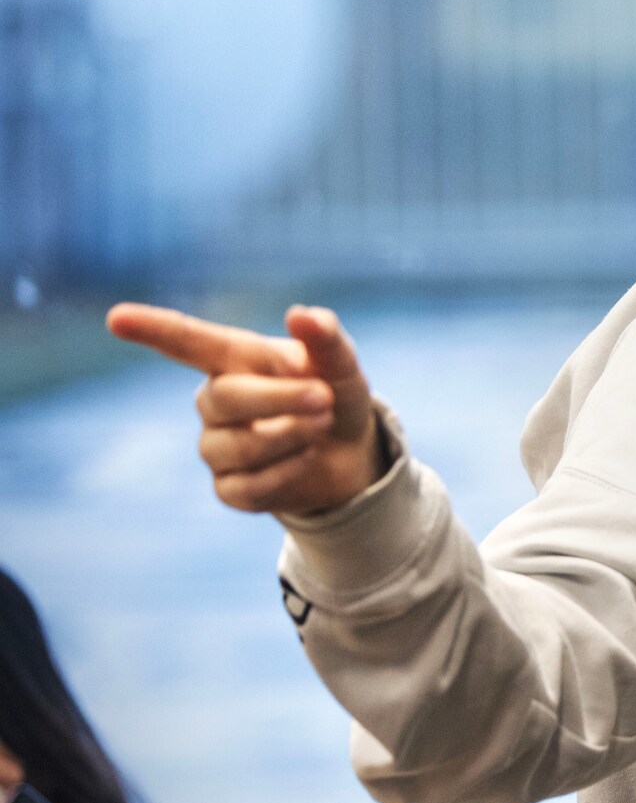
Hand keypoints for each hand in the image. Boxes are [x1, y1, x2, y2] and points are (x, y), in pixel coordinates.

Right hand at [106, 303, 383, 516]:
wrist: (351, 453)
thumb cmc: (336, 394)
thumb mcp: (340, 364)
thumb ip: (325, 338)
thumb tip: (300, 315)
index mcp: (236, 360)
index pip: (187, 342)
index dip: (153, 329)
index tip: (116, 317)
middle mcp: (215, 400)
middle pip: (226, 398)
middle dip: (280, 399)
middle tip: (324, 399)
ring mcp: (216, 445)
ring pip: (237, 447)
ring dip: (291, 436)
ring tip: (322, 426)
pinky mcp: (229, 487)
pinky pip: (248, 486)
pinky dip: (289, 472)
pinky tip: (306, 459)